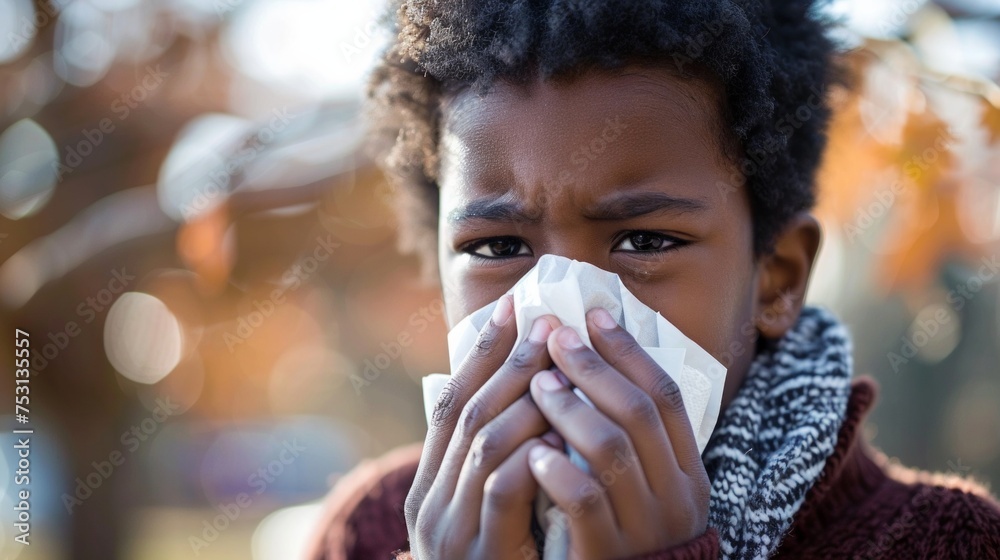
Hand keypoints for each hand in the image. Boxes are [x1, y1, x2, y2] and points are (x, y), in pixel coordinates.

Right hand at [406, 295, 562, 558]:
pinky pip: (506, 488)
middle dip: (511, 363)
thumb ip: (498, 462)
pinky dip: (532, 452)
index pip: (451, 402)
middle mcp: (431, 502)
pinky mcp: (484, 552)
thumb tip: (529, 398)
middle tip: (547, 324)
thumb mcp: (489, 513)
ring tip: (560, 364)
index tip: (514, 308)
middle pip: (469, 413)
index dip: (482, 352)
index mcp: (430, 485)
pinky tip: (560, 428)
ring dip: (525, 398)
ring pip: (485, 442)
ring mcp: (452, 529)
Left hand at [526, 307, 710, 558]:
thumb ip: (629, 437)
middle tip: (557, 338)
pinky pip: (587, 503)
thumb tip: (592, 362)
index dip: (630, 351)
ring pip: (612, 451)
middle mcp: (676, 496)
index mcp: (688, 473)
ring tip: (537, 384)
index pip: (666, 396)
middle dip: (596, 368)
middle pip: (639, 413)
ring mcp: (645, 527)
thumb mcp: (642, 486)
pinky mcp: (608, 554)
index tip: (595, 314)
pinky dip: (560, 471)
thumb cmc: (624, 534)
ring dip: (571, 409)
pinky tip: (535, 452)